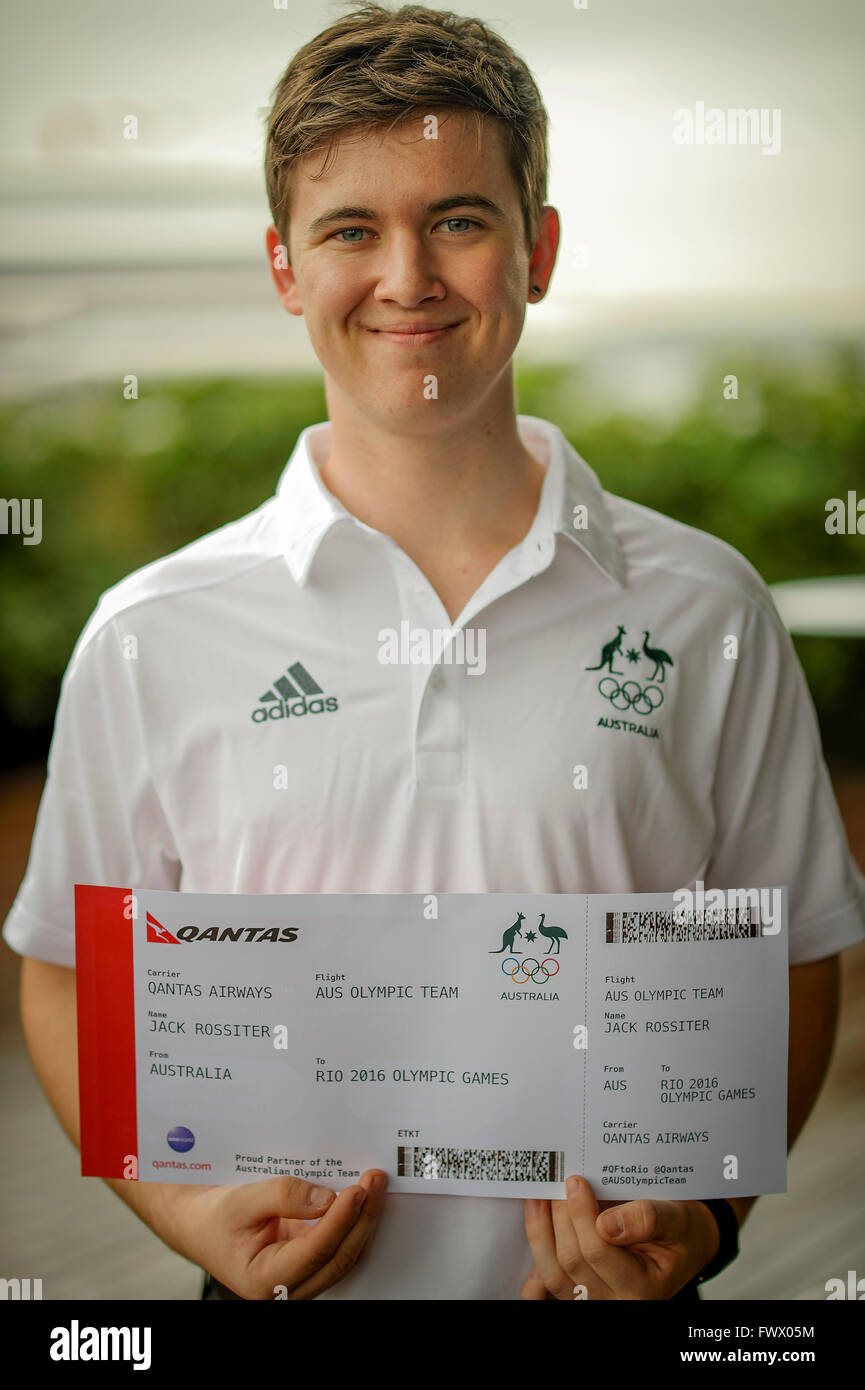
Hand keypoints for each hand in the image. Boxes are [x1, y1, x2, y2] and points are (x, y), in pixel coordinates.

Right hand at [179, 1170, 387, 1298]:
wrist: (201, 1226)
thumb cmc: (215, 1219)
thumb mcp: (243, 1200)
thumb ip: (284, 1197)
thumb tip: (327, 1198)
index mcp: (264, 1280)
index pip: (315, 1251)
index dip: (340, 1220)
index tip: (357, 1190)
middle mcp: (286, 1289)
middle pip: (338, 1257)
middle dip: (362, 1217)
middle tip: (375, 1180)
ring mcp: (300, 1280)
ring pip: (344, 1256)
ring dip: (363, 1220)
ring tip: (374, 1184)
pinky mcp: (308, 1265)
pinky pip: (338, 1248)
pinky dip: (352, 1223)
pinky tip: (360, 1198)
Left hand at [521, 1175, 719, 1299]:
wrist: (687, 1244)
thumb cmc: (684, 1231)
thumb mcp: (678, 1219)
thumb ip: (648, 1220)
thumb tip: (607, 1224)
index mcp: (642, 1289)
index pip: (598, 1251)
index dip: (580, 1214)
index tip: (576, 1181)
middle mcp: (616, 1301)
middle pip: (571, 1261)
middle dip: (559, 1216)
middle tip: (557, 1180)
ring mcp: (595, 1301)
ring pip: (553, 1274)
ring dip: (540, 1233)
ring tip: (537, 1197)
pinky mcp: (581, 1294)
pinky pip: (548, 1286)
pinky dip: (537, 1260)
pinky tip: (537, 1227)